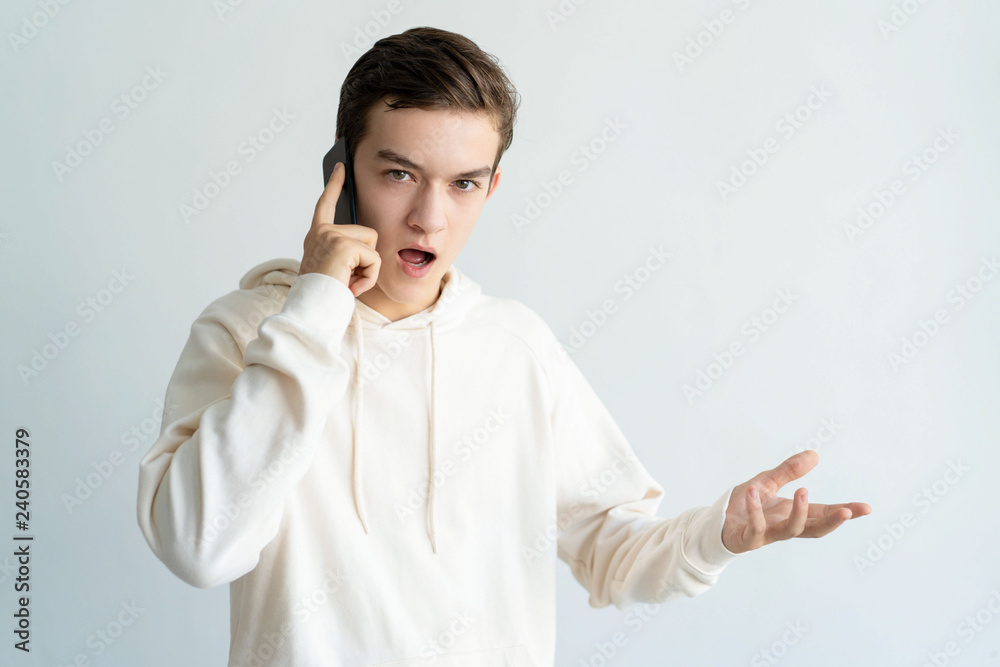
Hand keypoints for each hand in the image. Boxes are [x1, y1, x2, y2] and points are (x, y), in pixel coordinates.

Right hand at [299, 161, 380, 296]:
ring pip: (373, 245)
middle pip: (367, 233)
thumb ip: (346, 255)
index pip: (326, 204)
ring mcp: (330, 236)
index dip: (334, 184)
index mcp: (317, 237)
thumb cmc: (323, 298)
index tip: (341, 166)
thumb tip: (368, 251)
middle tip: (346, 280)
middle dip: (366, 260)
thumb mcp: (334, 271)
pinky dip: (369, 278)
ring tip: (348, 283)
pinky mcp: (343, 245)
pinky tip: (351, 287)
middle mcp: (320, 233)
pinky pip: (374, 259)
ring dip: (368, 270)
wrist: (311, 312)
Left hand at [721, 450, 870, 553]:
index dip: (844, 512)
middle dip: (832, 521)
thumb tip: (814, 455)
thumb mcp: (767, 482)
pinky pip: (755, 526)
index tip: (866, 508)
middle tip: (846, 511)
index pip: (823, 513)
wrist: (716, 521)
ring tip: (802, 491)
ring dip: (799, 512)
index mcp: (792, 514)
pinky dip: (754, 509)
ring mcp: (767, 534)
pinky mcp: (747, 538)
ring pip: (790, 530)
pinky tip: (753, 491)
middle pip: (814, 529)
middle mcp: (783, 526)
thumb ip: (789, 471)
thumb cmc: (744, 505)